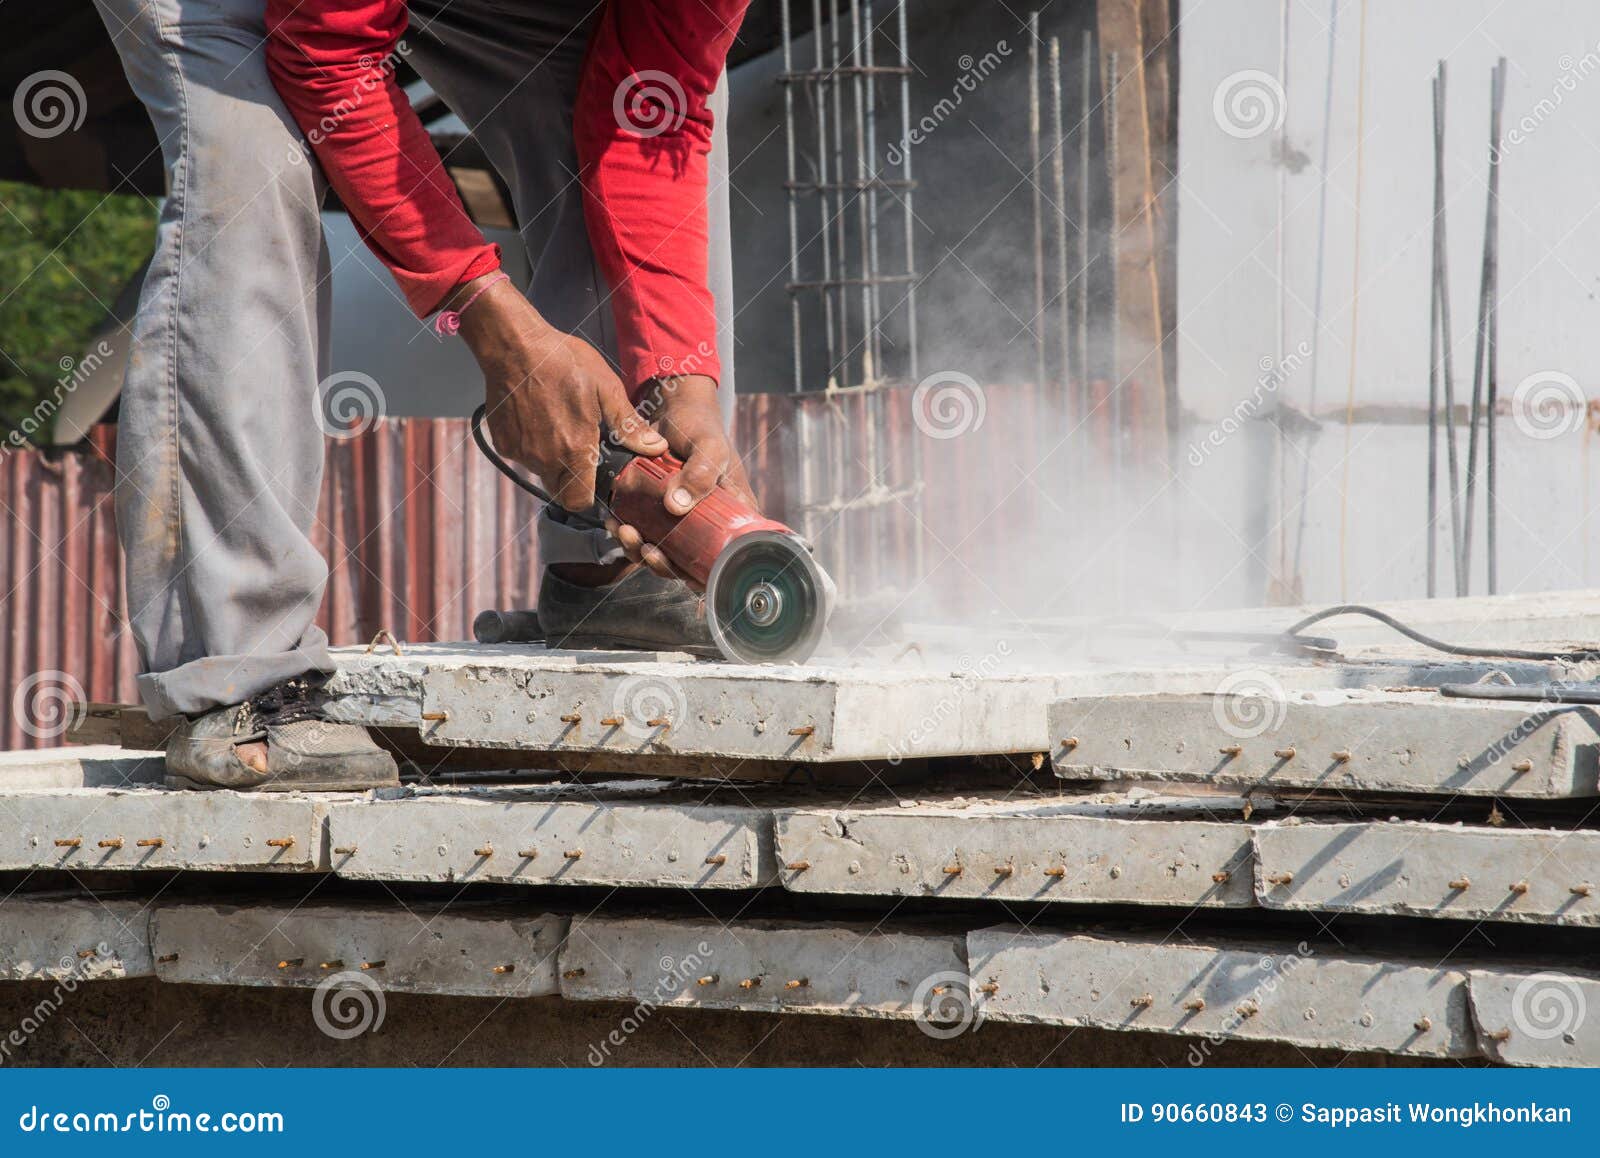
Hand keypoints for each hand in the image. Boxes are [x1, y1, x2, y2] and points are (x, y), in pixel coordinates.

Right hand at [455, 274, 665, 510]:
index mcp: (574, 450)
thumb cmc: (563, 362)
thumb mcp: (605, 388)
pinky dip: (532, 446)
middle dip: (573, 480)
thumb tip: (655, 447)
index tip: (596, 479)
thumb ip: (628, 425)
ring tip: (560, 425)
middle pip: (561, 491)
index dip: (590, 496)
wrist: (513, 345)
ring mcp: (520, 452)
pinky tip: (539, 418)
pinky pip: (523, 456)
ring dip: (553, 459)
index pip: (580, 501)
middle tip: (581, 451)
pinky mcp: (502, 443)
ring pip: (541, 472)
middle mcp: (544, 459)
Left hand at [605, 374, 758, 584]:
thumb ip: (700, 473)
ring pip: (663, 552)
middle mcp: (707, 523)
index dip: (706, 576)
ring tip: (625, 531)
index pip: (726, 558)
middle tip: (646, 548)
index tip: (682, 571)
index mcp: (732, 515)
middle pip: (690, 564)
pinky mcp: (655, 512)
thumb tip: (676, 507)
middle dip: (664, 564)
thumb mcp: (709, 446)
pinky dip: (627, 533)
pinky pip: (642, 533)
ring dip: (640, 550)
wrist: (672, 408)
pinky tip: (614, 521)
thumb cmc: (701, 427)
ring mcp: (680, 520)